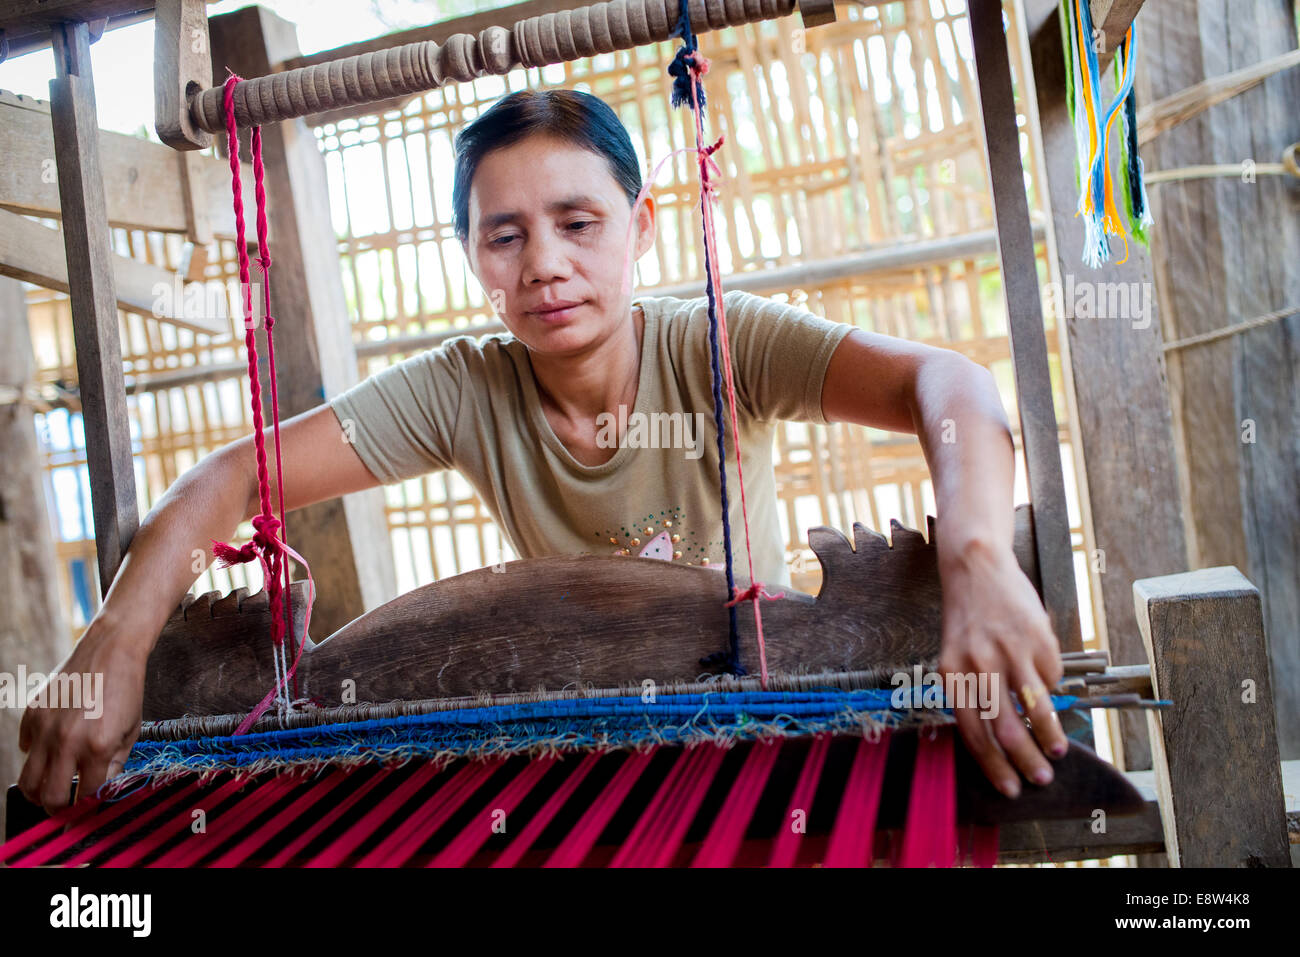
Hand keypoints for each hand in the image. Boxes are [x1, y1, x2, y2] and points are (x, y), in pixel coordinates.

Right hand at [17, 623, 144, 814]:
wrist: (111, 651)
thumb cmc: (126, 691)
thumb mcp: (131, 731)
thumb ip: (114, 765)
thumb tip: (98, 790)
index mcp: (97, 748)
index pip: (84, 797)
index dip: (86, 808)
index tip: (85, 810)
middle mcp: (67, 741)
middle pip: (49, 798)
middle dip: (57, 808)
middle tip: (64, 805)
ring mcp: (44, 728)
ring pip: (27, 781)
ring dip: (38, 791)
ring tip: (51, 786)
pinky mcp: (31, 715)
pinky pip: (24, 748)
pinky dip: (35, 755)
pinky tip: (51, 747)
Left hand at [936, 539, 1066, 798]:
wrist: (977, 568)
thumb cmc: (966, 620)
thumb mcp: (954, 656)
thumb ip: (971, 693)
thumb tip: (998, 742)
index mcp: (952, 673)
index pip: (974, 732)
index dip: (993, 765)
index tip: (1009, 788)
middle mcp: (980, 664)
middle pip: (1006, 727)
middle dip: (1026, 760)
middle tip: (1041, 779)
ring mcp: (1012, 651)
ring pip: (1036, 707)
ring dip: (1051, 735)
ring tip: (1058, 750)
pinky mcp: (1039, 638)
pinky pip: (1051, 677)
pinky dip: (1051, 687)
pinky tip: (1046, 682)